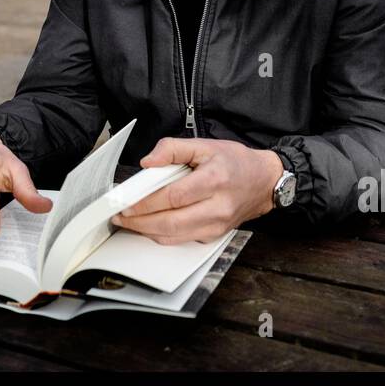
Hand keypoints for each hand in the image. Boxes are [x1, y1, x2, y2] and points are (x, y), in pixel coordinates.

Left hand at [111, 137, 284, 243]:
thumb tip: (147, 162)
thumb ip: (173, 148)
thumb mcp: (205, 145)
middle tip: (120, 216)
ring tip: (128, 222)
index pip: (173, 196)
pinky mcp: (214, 235)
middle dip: (140, 221)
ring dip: (146, 231)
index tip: (126, 202)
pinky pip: (182, 240)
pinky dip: (161, 235)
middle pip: (171, 221)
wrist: (264, 182)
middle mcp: (217, 207)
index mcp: (214, 180)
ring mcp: (216, 225)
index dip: (146, 201)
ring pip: (174, 236)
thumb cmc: (235, 162)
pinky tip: (148, 226)